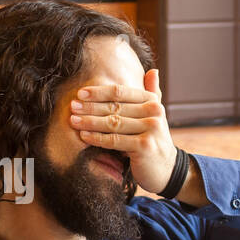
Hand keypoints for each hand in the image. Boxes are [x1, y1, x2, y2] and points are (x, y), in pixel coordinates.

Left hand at [69, 69, 177, 192]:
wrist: (167, 169)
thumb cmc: (154, 140)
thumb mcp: (155, 116)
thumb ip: (153, 93)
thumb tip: (153, 70)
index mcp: (153, 102)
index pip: (121, 92)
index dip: (99, 92)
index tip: (80, 93)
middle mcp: (154, 113)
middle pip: (115, 107)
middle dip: (91, 107)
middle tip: (72, 106)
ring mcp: (151, 129)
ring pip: (113, 123)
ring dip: (90, 121)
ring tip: (73, 120)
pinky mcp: (145, 146)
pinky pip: (115, 140)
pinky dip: (97, 138)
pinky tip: (84, 135)